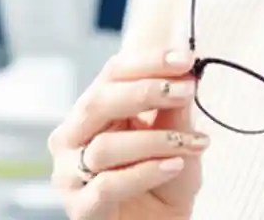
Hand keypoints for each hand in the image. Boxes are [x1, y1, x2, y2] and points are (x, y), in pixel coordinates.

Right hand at [47, 48, 207, 219]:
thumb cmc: (165, 179)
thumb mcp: (177, 137)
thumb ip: (175, 110)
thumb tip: (183, 76)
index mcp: (94, 111)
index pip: (113, 74)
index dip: (148, 62)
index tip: (185, 59)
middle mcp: (72, 137)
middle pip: (98, 102)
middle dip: (145, 91)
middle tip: (186, 91)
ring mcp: (70, 174)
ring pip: (105, 146)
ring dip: (156, 140)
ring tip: (193, 143)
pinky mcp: (80, 207)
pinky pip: (108, 185)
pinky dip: (145, 172)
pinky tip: (174, 166)